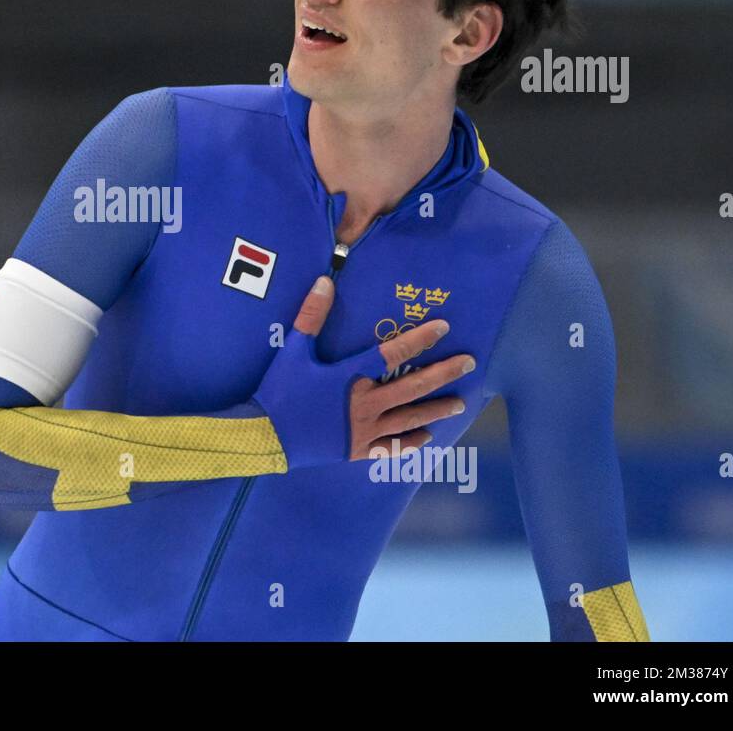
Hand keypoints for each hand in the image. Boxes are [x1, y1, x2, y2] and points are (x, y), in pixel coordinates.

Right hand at [253, 275, 474, 468]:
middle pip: (412, 387)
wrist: (264, 435)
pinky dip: (412, 441)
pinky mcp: (357, 450)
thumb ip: (311, 315)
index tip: (444, 328)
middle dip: (443, 374)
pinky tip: (427, 435)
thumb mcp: (293, 350)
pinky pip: (393, 446)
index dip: (420, 339)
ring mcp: (363, 430)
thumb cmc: (279, 390)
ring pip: (409, 419)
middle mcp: (364, 404)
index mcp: (349, 377)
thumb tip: (325, 281)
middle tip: (469, 364)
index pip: (392, 354)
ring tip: (459, 403)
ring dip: (436, 409)